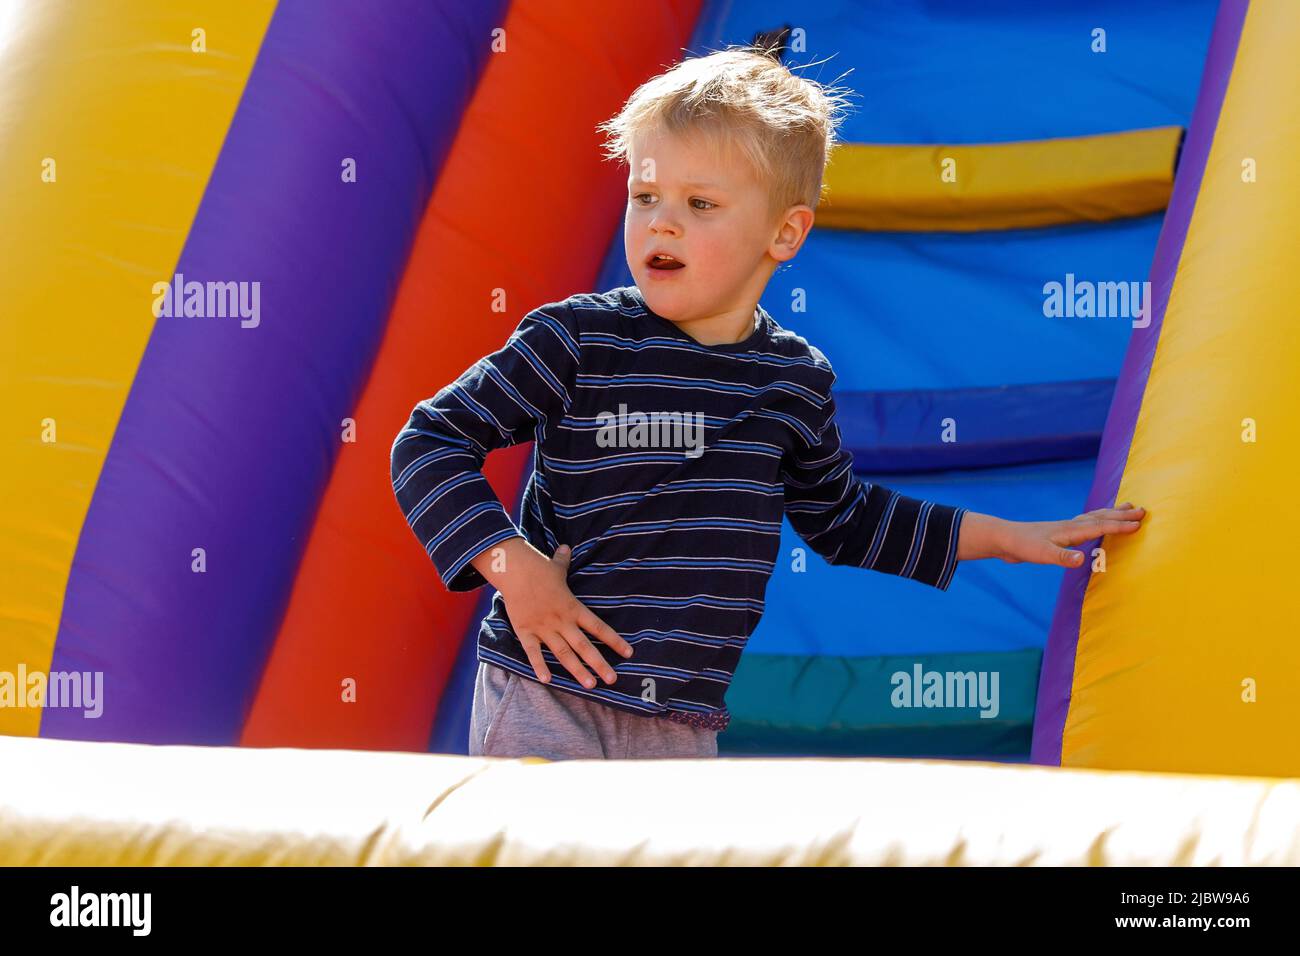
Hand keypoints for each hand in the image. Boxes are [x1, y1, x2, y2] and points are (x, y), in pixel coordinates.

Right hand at [487, 541, 632, 687]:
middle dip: (599, 664)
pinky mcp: (526, 631)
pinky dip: (539, 666)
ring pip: (563, 653)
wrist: (515, 570)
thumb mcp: (555, 566)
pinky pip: (533, 652)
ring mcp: (544, 628)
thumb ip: (564, 561)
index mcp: (573, 607)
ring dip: (577, 670)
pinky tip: (547, 680)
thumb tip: (566, 546)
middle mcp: (562, 621)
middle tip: (612, 680)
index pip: (599, 627)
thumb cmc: (537, 568)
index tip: (628, 653)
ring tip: (590, 685)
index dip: (614, 640)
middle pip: (584, 646)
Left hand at [996, 502, 1146, 566]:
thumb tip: (1082, 560)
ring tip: (1126, 506)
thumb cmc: (1022, 547)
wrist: (1003, 539)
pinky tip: (1096, 523)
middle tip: (1143, 509)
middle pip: (1101, 517)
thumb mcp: (1042, 556)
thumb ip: (1062, 558)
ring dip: (1112, 513)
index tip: (1140, 523)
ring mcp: (1065, 528)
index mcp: (1070, 531)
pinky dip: (1097, 519)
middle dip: (1122, 514)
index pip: (1101, 526)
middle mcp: (1070, 526)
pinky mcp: (1060, 534)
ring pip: (1094, 517)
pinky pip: (1086, 523)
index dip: (1120, 525)